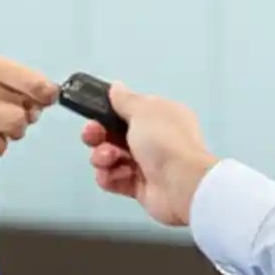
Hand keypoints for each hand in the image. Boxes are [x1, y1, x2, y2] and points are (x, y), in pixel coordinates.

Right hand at [81, 82, 218, 226]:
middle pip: (114, 134)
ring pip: (110, 157)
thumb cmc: (166, 142)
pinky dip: (110, 177)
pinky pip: (114, 179)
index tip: (95, 114)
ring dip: (103, 157)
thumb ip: (125, 99)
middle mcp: (154, 139)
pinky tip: (114, 174)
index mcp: (161, 116)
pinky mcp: (139, 187)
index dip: (109, 112)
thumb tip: (116, 88)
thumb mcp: (143, 110)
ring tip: (110, 159)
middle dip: (98, 135)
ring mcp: (146, 164)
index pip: (129, 111)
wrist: (181, 185)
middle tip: (94, 136)